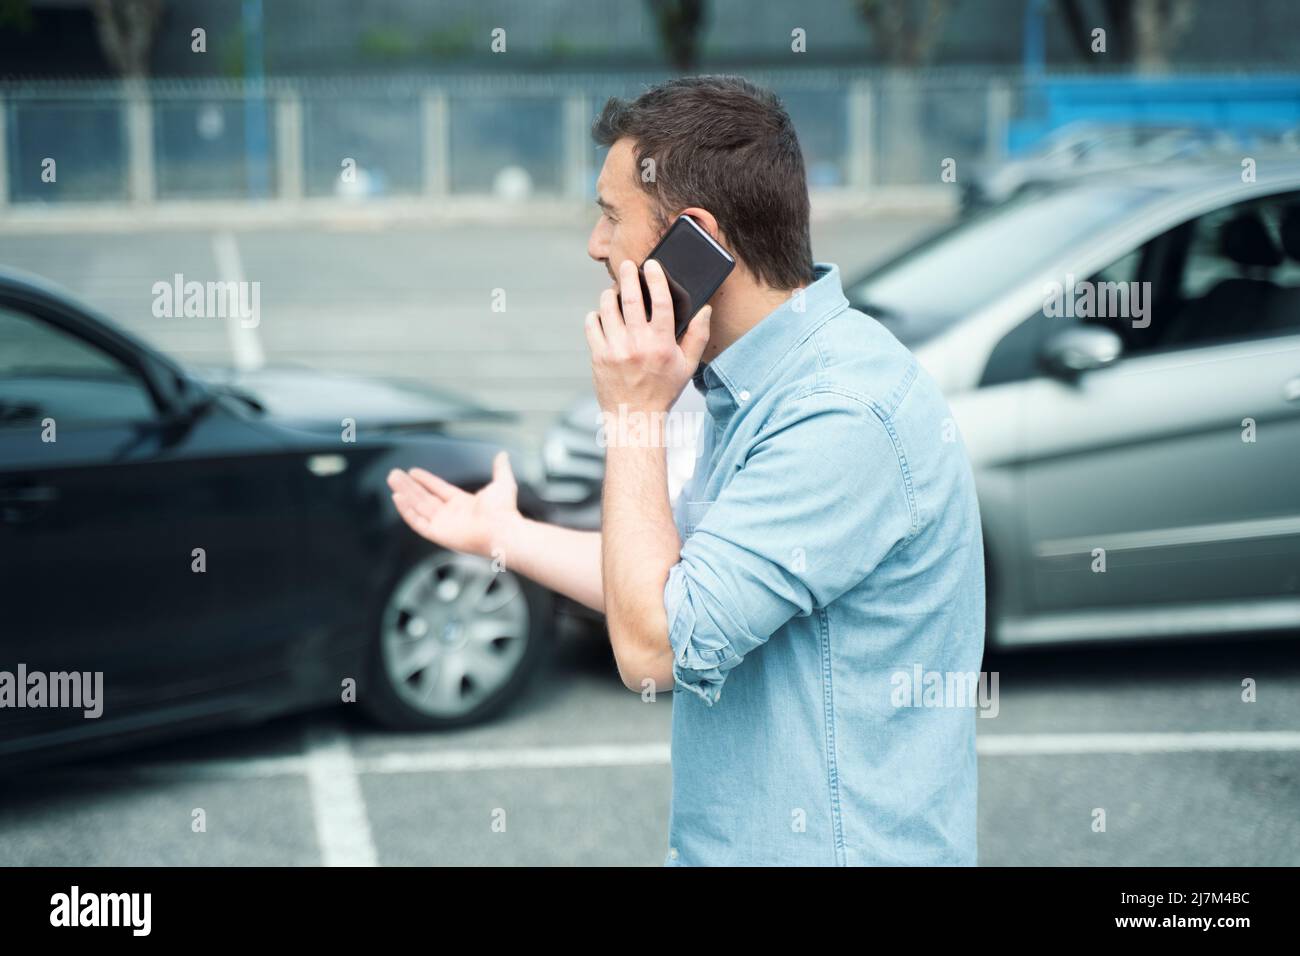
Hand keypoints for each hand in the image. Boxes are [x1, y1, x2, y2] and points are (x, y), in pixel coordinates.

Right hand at [387, 451, 521, 557]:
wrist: (503, 530)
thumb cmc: (504, 511)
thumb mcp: (502, 483)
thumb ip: (500, 468)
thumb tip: (502, 455)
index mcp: (463, 504)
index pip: (439, 490)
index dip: (425, 480)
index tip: (412, 472)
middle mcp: (451, 515)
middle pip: (424, 497)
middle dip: (409, 486)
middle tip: (394, 474)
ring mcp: (443, 525)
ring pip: (418, 506)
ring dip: (404, 493)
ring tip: (392, 480)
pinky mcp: (437, 534)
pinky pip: (417, 522)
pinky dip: (407, 511)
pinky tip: (397, 497)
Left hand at [585, 258, 710, 415]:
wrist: (634, 417)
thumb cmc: (663, 390)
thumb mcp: (687, 366)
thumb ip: (698, 336)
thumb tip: (705, 309)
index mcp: (661, 343)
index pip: (660, 302)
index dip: (656, 279)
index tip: (652, 265)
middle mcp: (637, 344)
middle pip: (629, 299)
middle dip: (627, 276)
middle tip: (627, 265)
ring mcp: (615, 349)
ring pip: (607, 308)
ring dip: (609, 295)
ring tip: (614, 292)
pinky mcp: (598, 356)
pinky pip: (591, 325)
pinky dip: (595, 315)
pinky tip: (602, 315)